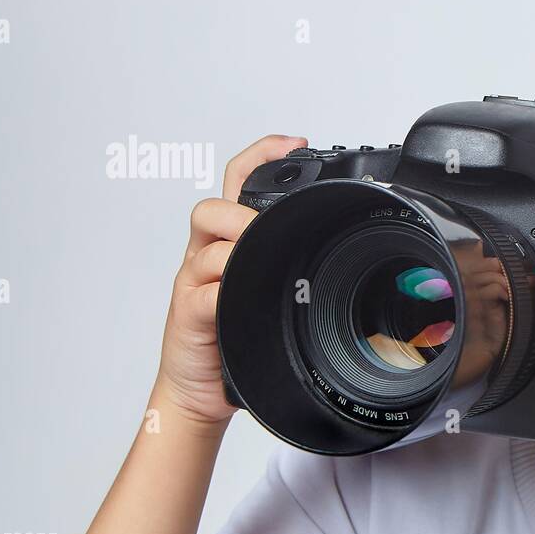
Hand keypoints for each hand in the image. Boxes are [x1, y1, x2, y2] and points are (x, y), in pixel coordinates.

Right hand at [154, 134, 306, 425]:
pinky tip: (243, 301)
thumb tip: (344, 255)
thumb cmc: (236, 341)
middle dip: (244, 214)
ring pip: (208, 241)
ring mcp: (194, 283)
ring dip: (239, 245)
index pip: (238, 183)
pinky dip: (228, 291)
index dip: (262, 156)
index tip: (294, 143)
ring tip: (260, 262)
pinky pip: (208, 291)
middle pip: (214, 208)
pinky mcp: (190, 313)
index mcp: (228, 245)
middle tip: (272, 232)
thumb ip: (288, 268)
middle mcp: (205, 257)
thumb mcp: (267, 296)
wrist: (198, 390)